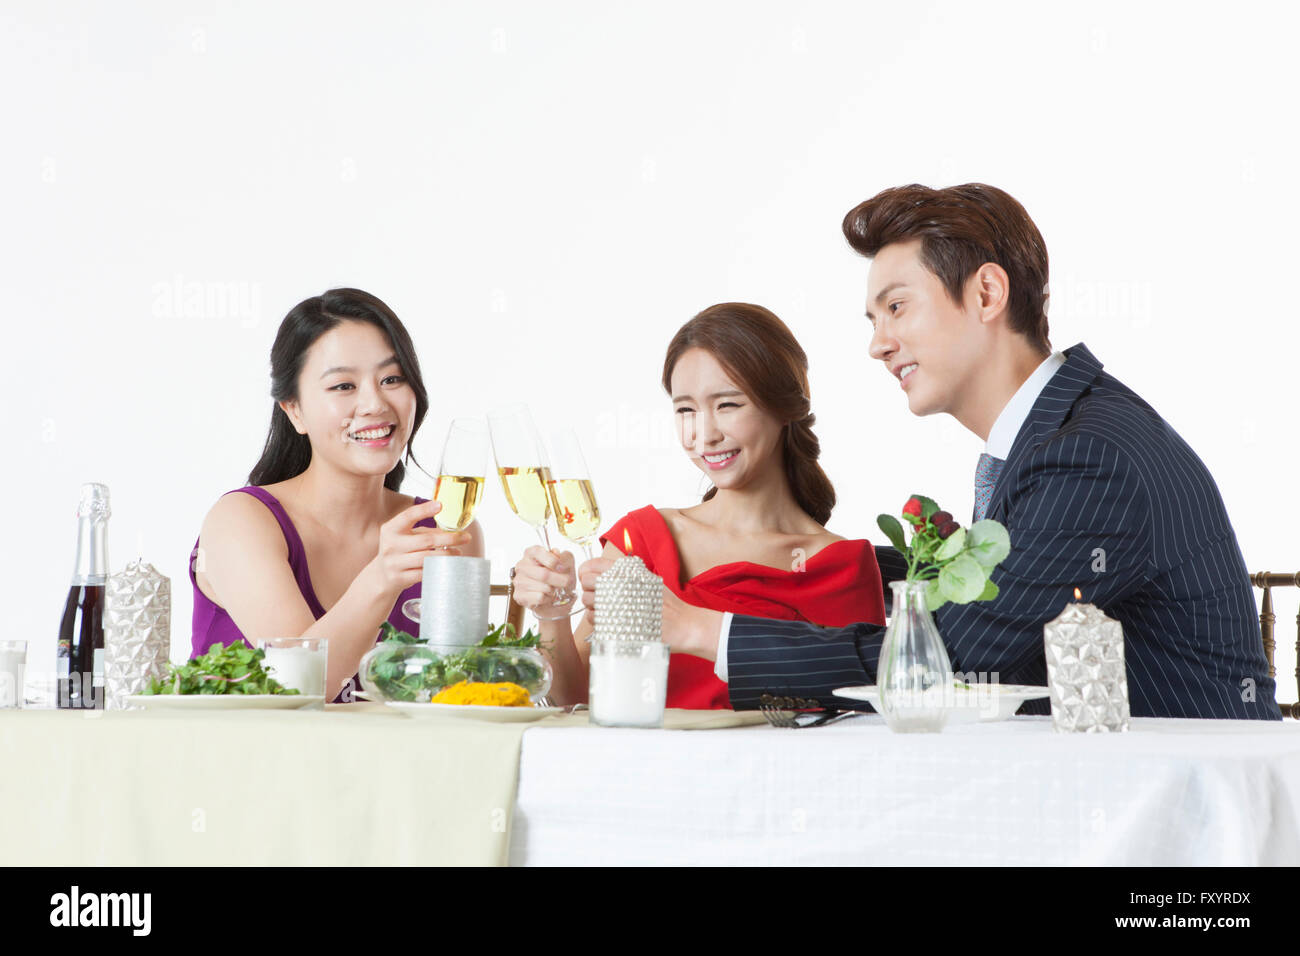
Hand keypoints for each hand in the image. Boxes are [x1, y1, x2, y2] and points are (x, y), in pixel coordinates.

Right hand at [366, 500, 471, 598]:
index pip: (407, 516)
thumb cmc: (400, 550)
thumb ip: (425, 532)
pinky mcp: (400, 578)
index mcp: (391, 529)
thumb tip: (451, 531)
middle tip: (466, 537)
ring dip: (447, 555)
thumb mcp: (407, 536)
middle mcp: (390, 545)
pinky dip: (438, 569)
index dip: (423, 510)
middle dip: (449, 538)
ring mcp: (394, 563)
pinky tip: (448, 566)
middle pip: (426, 541)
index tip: (440, 505)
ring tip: (459, 553)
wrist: (382, 575)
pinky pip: (424, 573)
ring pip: (427, 558)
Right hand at [511, 546, 576, 611]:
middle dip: (559, 580)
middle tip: (566, 582)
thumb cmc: (559, 578)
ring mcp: (518, 581)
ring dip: (553, 590)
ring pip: (543, 587)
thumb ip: (564, 556)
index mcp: (531, 553)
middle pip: (544, 573)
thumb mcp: (567, 564)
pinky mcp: (519, 596)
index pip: (538, 552)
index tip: (562, 568)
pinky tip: (546, 596)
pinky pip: (539, 597)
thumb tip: (557, 555)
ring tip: (552, 589)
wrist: (556, 599)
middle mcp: (522, 566)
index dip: (553, 560)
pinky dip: (547, 598)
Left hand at [577, 556, 721, 658]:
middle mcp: (621, 584)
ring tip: (607, 609)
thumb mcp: (648, 579)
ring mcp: (618, 603)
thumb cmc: (665, 603)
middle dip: (588, 589)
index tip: (588, 579)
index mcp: (628, 571)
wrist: (683, 624)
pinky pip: (594, 619)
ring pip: (587, 601)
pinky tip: (610, 620)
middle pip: (586, 582)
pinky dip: (598, 620)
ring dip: (592, 606)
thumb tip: (600, 571)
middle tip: (598, 595)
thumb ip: (626, 572)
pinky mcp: (616, 621)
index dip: (585, 571)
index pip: (592, 564)